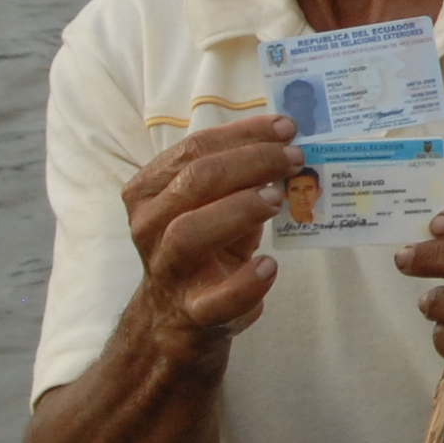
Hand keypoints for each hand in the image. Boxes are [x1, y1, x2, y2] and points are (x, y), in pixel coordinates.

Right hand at [119, 116, 295, 357]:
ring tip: (278, 199)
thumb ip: (239, 172)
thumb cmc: (203, 243)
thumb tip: (288, 141)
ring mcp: (168, 271)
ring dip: (240, 209)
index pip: (194, 149)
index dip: (243, 135)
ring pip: (190, 232)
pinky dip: (246, 282)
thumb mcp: (213, 202)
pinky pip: (218, 298)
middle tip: (294, 159)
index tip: (286, 128)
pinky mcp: (195, 312)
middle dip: (250, 163)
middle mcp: (149, 226)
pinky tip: (270, 265)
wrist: (175, 315)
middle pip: (194, 182)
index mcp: (150, 190)